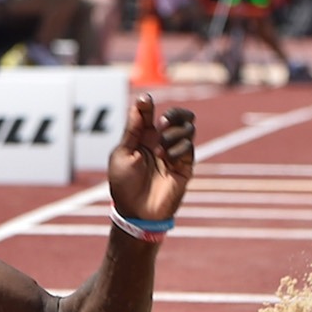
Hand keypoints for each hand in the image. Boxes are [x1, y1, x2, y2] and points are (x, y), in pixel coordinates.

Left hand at [106, 95, 194, 222]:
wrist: (136, 211)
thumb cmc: (124, 184)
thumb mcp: (123, 154)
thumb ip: (133, 130)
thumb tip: (138, 104)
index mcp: (143, 137)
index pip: (150, 113)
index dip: (147, 104)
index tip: (145, 100)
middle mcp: (161, 142)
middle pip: (178, 116)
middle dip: (174, 114)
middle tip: (162, 123)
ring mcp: (174, 153)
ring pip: (188, 129)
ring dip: (174, 133)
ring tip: (161, 146)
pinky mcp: (185, 166)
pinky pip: (188, 148)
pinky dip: (177, 149)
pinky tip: (166, 158)